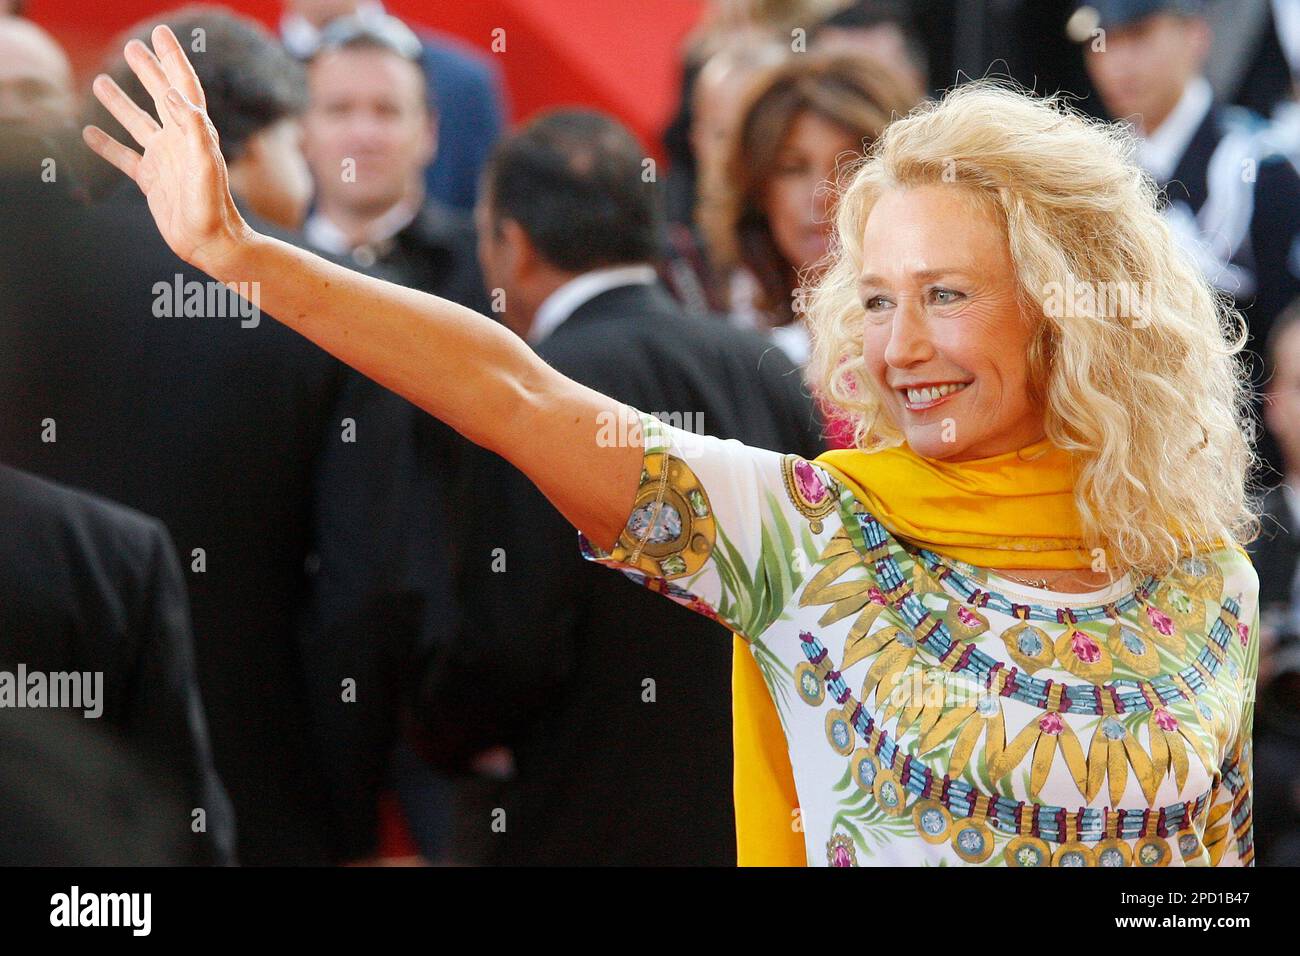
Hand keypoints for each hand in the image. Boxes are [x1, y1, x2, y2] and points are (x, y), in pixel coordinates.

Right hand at [82, 25, 251, 274]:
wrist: (212, 243)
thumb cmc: (213, 206)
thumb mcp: (206, 164)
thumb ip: (192, 128)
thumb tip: (170, 93)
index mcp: (194, 132)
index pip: (182, 86)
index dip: (172, 58)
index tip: (160, 33)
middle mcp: (179, 141)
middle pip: (160, 96)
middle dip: (148, 70)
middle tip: (131, 46)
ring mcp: (164, 161)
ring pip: (138, 124)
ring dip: (120, 103)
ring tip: (100, 81)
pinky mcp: (152, 181)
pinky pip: (125, 158)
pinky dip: (107, 145)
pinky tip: (88, 133)